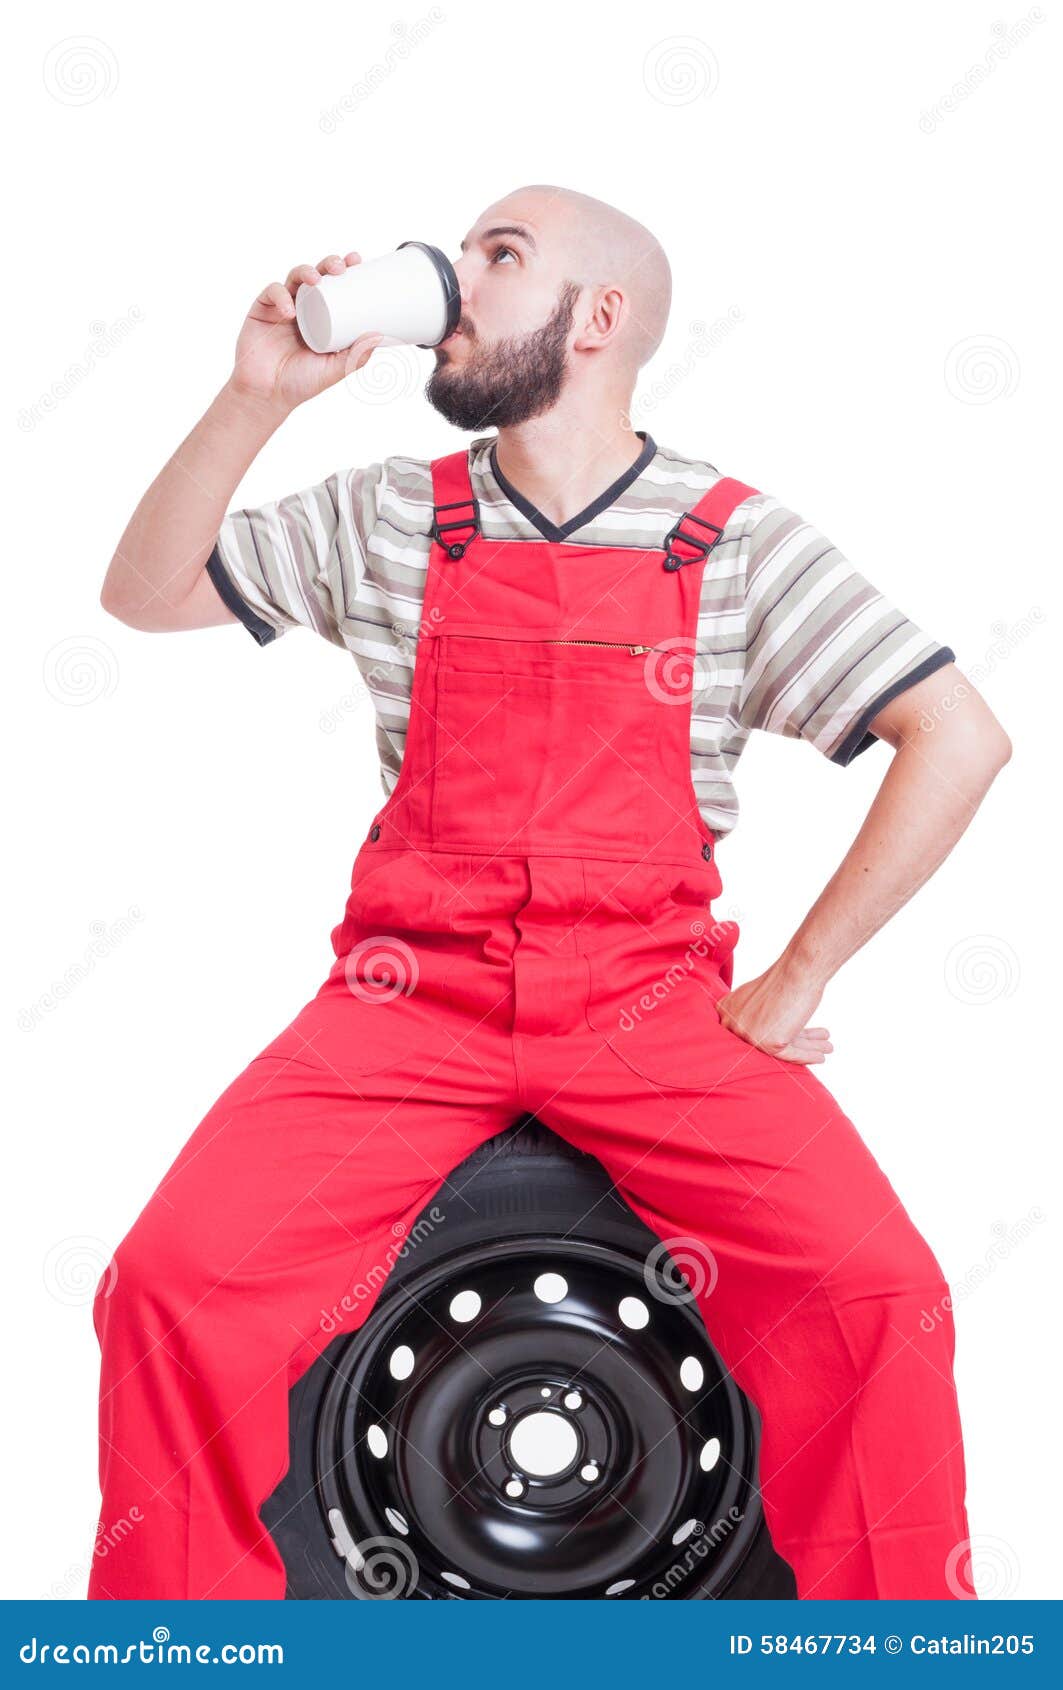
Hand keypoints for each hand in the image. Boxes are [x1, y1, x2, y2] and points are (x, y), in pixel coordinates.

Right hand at [229, 252, 383, 413]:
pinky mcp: (262, 310)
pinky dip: (281, 298)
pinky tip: (290, 311)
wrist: (267, 395)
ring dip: (306, 272)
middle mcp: (304, 307)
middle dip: (329, 264)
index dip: (345, 269)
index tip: (357, 260)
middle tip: (340, 267)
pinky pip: (272, 293)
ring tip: (316, 280)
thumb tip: (378, 336)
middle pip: (317, 275)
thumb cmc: (300, 382)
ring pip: (294, 277)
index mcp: (323, 317)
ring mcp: (282, 306)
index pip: (336, 287)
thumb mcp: (333, 370)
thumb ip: (355, 357)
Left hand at [715, 960, 833, 1064]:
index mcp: (726, 1010)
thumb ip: (756, 1015)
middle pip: (769, 1042)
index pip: (754, 1032)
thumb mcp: (760, 996)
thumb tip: (767, 1034)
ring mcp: (748, 1035)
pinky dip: (809, 1055)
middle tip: (817, 1045)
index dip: (781, 1037)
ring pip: (784, 1049)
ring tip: (826, 1046)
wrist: (798, 969)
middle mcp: (732, 1025)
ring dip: (809, 1048)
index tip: (798, 1041)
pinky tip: (822, 1056)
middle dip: (798, 1042)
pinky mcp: (768, 1043)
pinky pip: (792, 1055)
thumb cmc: (784, 977)